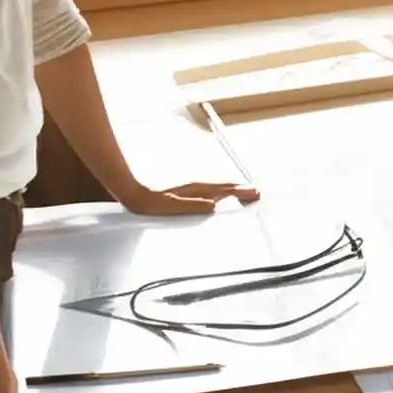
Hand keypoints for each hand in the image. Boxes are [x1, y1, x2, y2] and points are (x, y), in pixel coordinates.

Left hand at [119, 182, 259, 215]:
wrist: (134, 194)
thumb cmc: (152, 202)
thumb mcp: (172, 205)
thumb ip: (193, 205)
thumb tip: (214, 205)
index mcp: (197, 189)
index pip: (224, 190)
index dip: (240, 192)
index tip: (256, 194)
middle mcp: (197, 186)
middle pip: (224, 187)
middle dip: (241, 189)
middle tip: (257, 193)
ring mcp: (192, 188)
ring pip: (218, 188)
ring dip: (233, 190)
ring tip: (244, 194)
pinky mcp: (187, 192)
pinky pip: (210, 191)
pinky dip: (221, 193)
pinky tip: (220, 198)